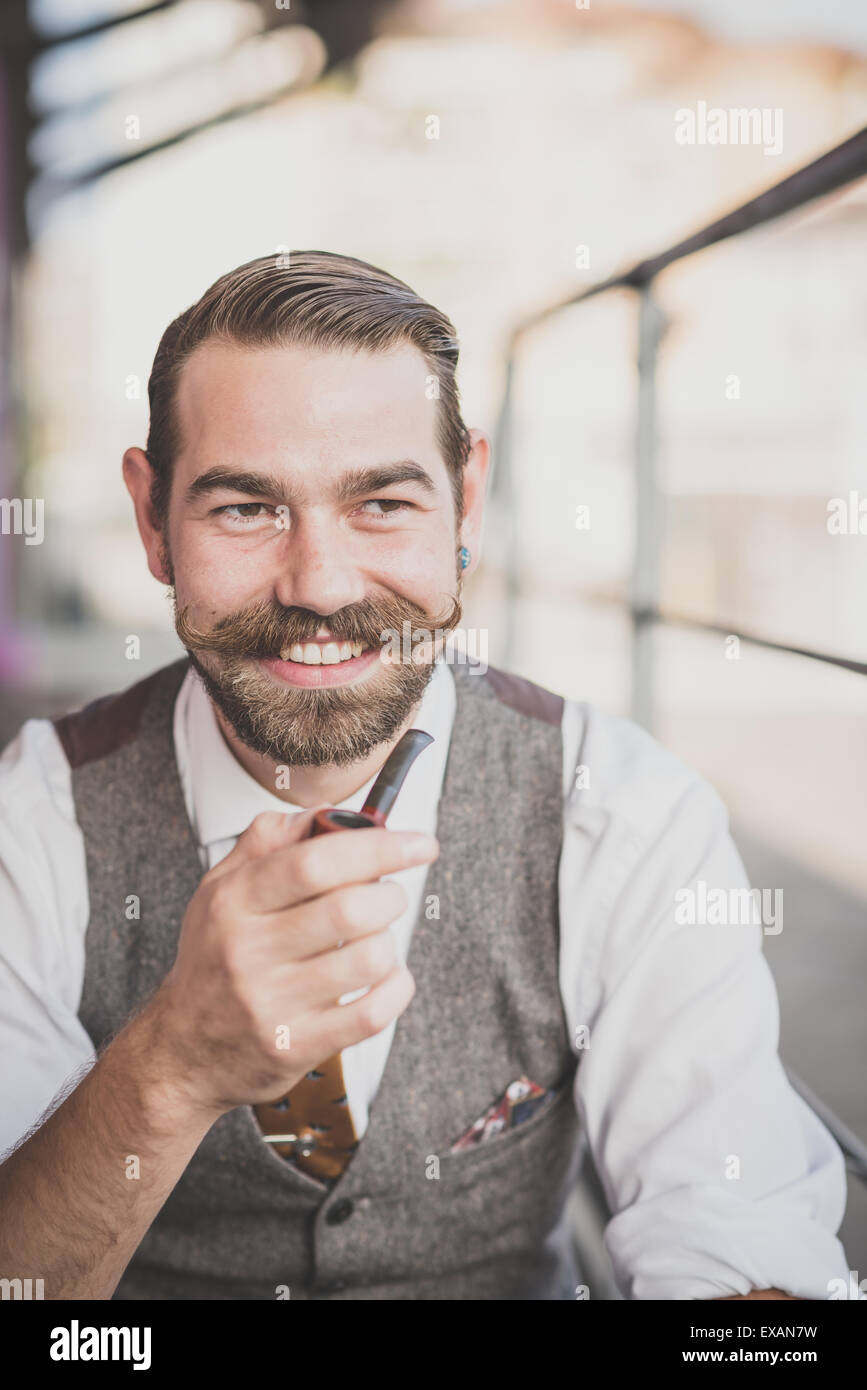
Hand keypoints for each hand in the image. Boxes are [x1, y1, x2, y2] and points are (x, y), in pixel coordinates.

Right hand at [147, 808, 438, 1119]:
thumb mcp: (220, 889)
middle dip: (389, 896)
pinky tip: (385, 979)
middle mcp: (247, 950)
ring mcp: (270, 1003)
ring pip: (367, 959)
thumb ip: (267, 842)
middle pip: (348, 909)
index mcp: (234, 902)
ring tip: (375, 940)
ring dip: (389, 943)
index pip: (314, 861)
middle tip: (390, 896)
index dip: (377, 847)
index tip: (417, 844)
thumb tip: (322, 813)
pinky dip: (396, 989)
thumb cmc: (213, 961)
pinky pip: (370, 1014)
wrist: (183, 1050)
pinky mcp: (295, 1046)